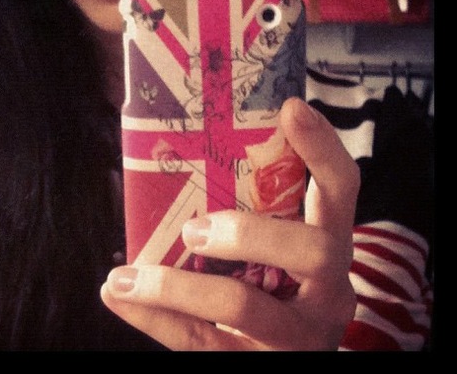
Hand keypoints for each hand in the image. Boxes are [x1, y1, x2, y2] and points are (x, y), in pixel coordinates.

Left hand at [101, 97, 359, 349]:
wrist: (283, 356)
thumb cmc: (273, 286)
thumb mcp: (278, 246)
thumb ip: (255, 207)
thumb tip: (182, 146)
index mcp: (331, 245)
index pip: (341, 189)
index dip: (322, 148)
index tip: (290, 108)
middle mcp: (327, 291)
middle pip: (313, 251)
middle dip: (249, 231)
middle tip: (194, 227)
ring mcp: (297, 335)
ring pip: (244, 309)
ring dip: (179, 285)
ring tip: (132, 273)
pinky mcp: (255, 364)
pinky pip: (200, 343)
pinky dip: (152, 318)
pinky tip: (115, 293)